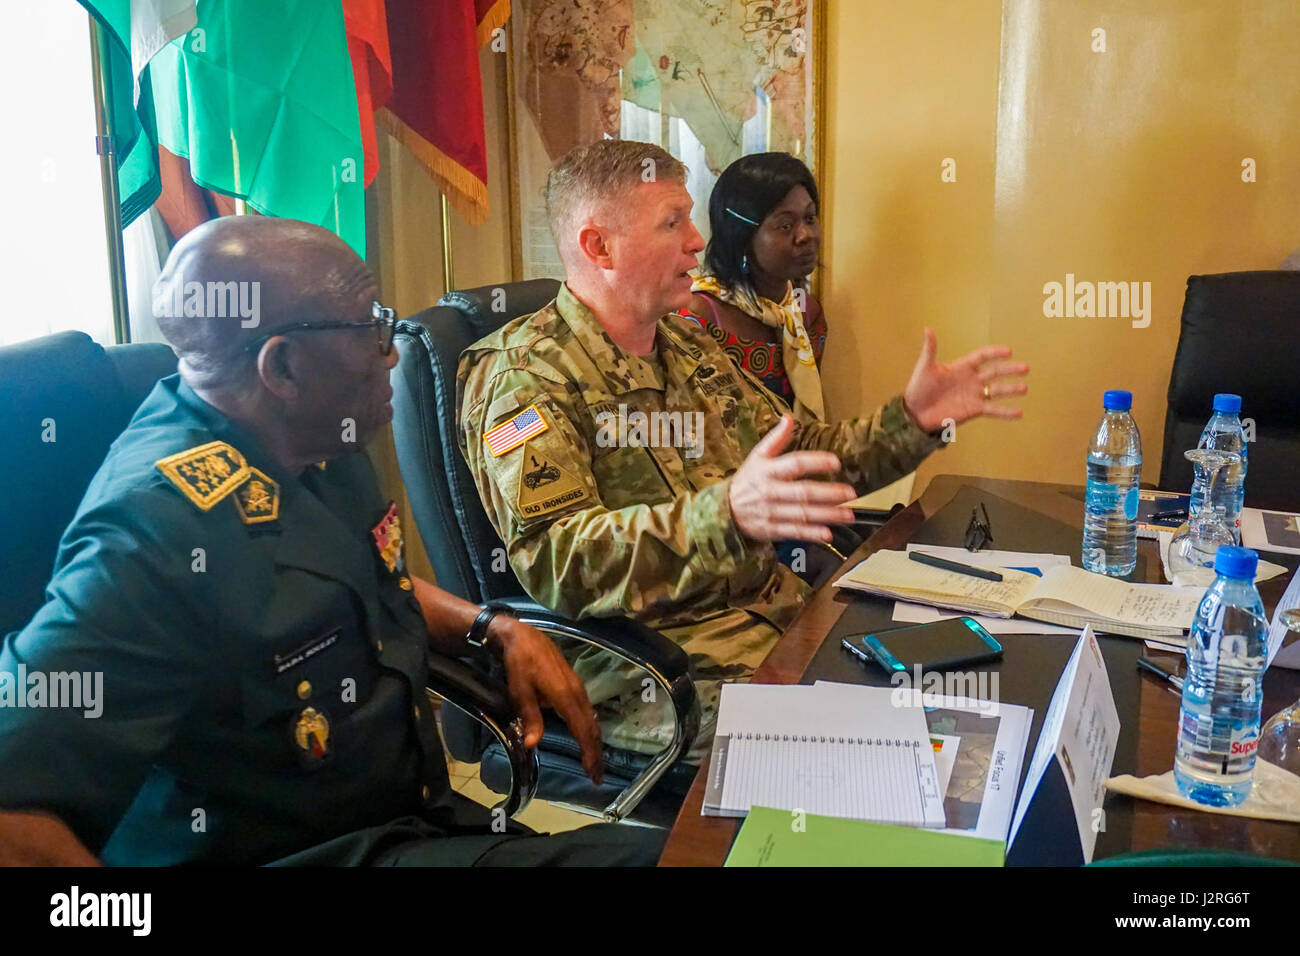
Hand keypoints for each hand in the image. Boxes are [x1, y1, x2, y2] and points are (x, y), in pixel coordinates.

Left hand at [486, 617, 603, 784]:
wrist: (524, 637)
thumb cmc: (519, 664)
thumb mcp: (520, 692)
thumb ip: (530, 718)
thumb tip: (532, 744)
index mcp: (566, 696)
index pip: (582, 731)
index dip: (589, 753)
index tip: (593, 773)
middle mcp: (577, 693)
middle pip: (592, 728)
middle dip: (595, 753)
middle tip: (597, 777)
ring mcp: (578, 687)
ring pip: (591, 720)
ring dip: (594, 742)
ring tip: (594, 762)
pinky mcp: (575, 684)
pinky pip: (587, 711)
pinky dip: (590, 728)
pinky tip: (587, 736)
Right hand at [728, 415, 856, 543]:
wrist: (725, 510)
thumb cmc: (747, 480)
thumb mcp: (757, 456)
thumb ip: (776, 439)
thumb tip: (788, 418)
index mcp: (767, 471)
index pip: (794, 464)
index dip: (815, 462)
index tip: (836, 462)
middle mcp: (770, 492)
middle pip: (802, 492)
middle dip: (828, 493)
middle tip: (850, 493)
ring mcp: (771, 512)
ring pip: (802, 514)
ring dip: (827, 515)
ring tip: (848, 514)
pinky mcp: (772, 530)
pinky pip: (794, 532)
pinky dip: (811, 534)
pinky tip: (827, 533)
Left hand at [901, 329, 1028, 432]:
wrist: (915, 413)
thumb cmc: (918, 388)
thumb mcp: (924, 368)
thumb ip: (930, 350)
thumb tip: (928, 329)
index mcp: (962, 366)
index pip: (983, 356)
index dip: (995, 353)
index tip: (1008, 351)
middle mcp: (972, 379)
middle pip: (995, 372)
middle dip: (1010, 370)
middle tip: (1025, 368)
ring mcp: (975, 394)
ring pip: (997, 390)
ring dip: (1011, 389)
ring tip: (1025, 388)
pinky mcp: (974, 410)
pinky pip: (993, 410)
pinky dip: (1006, 412)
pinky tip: (1019, 413)